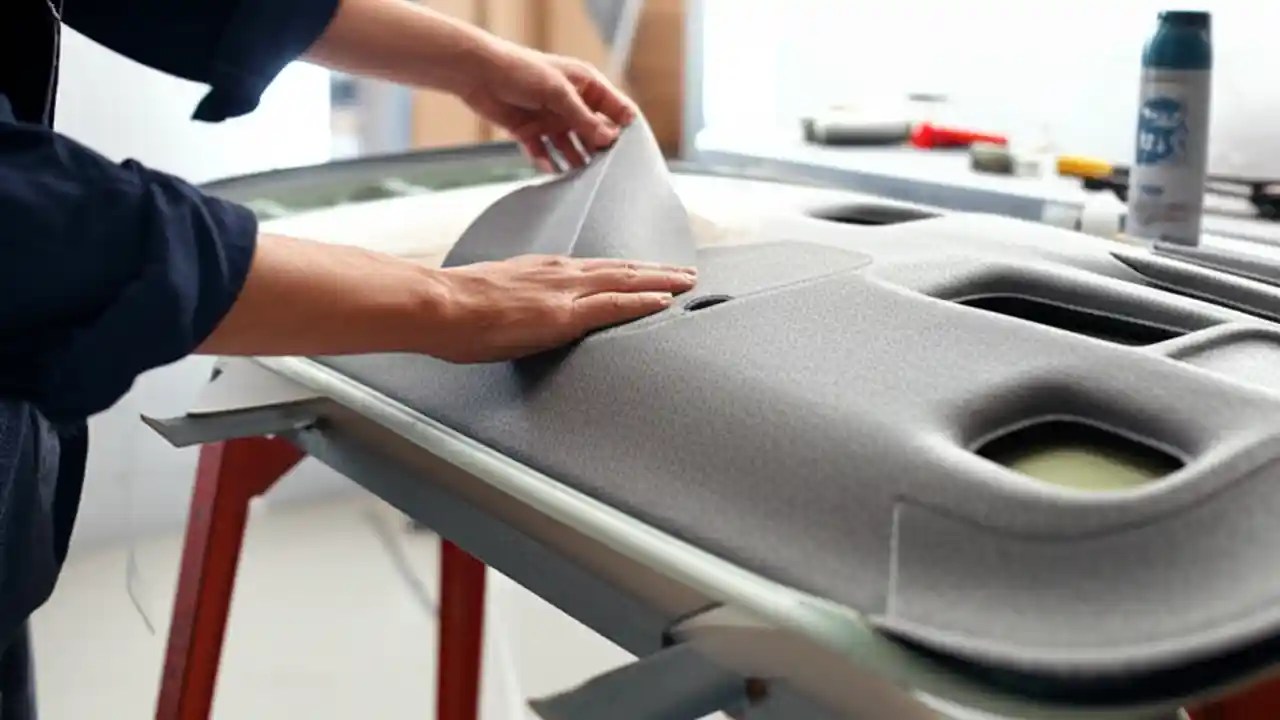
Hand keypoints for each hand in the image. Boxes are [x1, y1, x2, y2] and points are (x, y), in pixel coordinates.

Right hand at [424, 255, 694, 362]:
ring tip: (687, 282)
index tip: (648, 272)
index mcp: (543, 270)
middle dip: (655, 271)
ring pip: (625, 281)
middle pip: (620, 270)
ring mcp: (564, 292)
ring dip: (660, 281)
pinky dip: (642, 301)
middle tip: (686, 272)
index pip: (597, 269)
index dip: (627, 271)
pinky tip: (664, 302)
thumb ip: (520, 300)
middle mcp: (560, 273)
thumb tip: (524, 312)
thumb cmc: (454, 307)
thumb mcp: (495, 294)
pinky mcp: (563, 315)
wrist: (438, 304)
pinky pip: (614, 305)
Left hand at [461, 41, 638, 171]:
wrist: (477, 73)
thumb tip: (609, 138)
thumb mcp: (557, 92)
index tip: (632, 152)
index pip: (617, 109)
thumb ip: (583, 118)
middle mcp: (572, 104)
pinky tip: (551, 171)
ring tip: (582, 179)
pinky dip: (548, 162)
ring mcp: (552, 119)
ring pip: (571, 146)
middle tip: (606, 172)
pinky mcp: (531, 132)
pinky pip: (544, 153)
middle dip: (600, 150)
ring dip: (575, 161)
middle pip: (595, 133)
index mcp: (586, 85)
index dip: (625, 129)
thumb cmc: (520, 70)